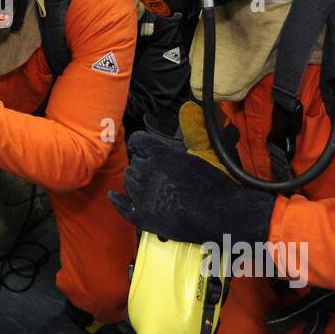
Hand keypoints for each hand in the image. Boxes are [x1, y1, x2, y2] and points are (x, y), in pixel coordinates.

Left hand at [110, 130, 274, 245]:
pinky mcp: (143, 217)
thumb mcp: (198, 154)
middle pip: (134, 164)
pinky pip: (122, 206)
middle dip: (141, 165)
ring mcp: (143, 196)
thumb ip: (182, 142)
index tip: (139, 146)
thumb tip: (186, 116)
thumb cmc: (214, 184)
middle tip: (153, 171)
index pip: (138, 141)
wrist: (221, 215)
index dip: (139, 143)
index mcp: (160, 155)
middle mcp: (146, 173)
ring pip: (128, 182)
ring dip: (135, 180)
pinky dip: (116, 199)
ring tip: (146, 184)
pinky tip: (113, 196)